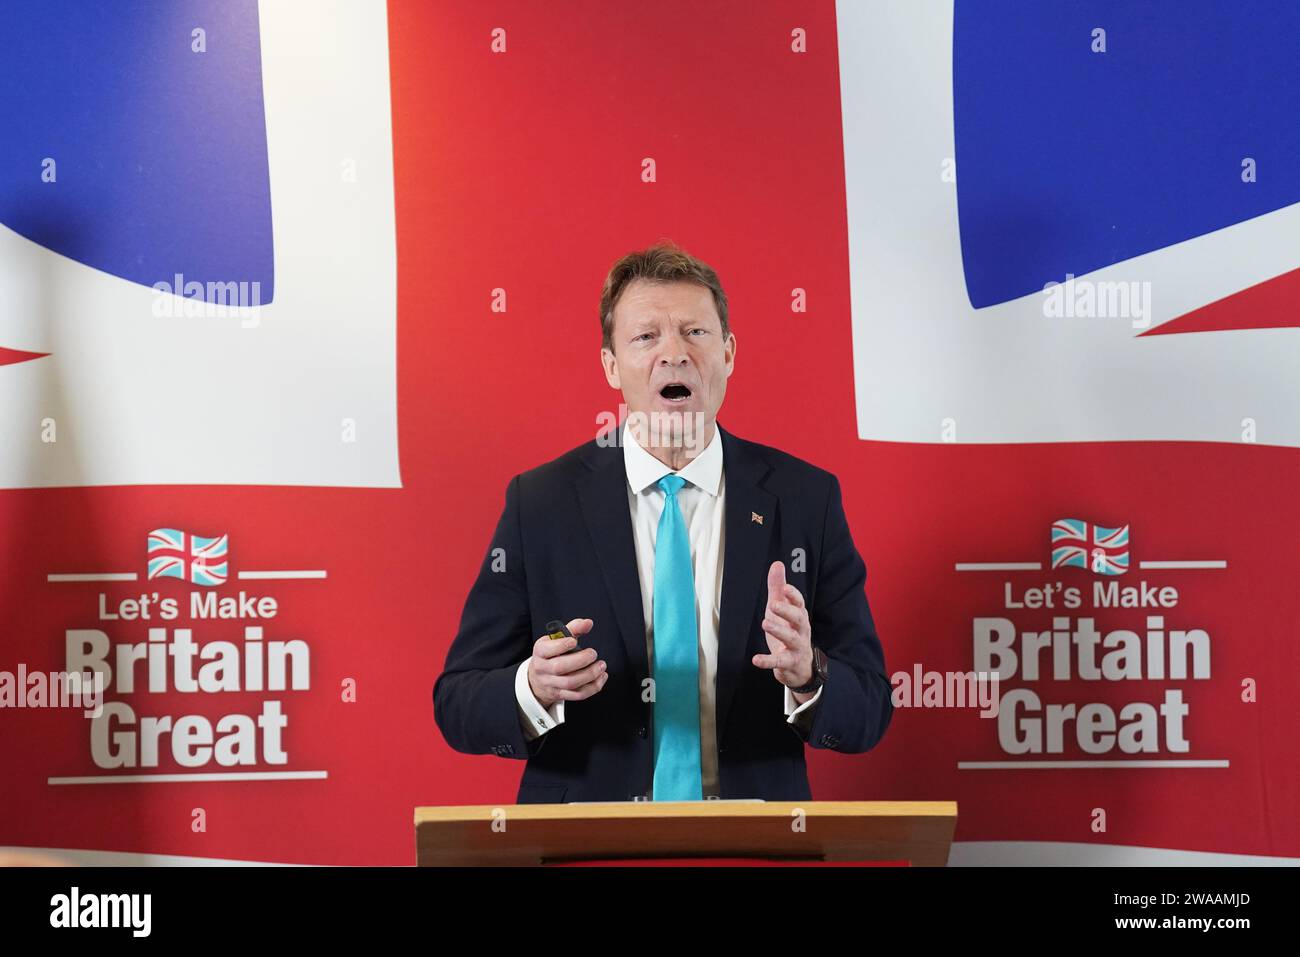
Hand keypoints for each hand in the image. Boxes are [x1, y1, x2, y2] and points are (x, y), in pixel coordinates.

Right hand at [526, 618, 607, 708]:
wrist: (537, 679)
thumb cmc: (551, 654)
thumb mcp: (556, 639)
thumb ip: (572, 628)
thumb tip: (588, 623)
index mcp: (540, 652)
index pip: (546, 650)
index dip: (561, 645)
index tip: (574, 641)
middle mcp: (543, 669)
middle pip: (560, 667)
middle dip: (580, 660)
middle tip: (593, 653)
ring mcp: (551, 684)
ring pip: (571, 683)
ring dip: (590, 674)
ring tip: (601, 666)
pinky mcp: (560, 695)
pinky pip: (578, 695)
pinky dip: (593, 687)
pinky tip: (601, 677)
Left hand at [752, 561, 813, 694]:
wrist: (800, 666)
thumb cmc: (789, 631)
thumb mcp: (782, 608)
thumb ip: (777, 587)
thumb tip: (777, 564)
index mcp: (799, 616)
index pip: (799, 603)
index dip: (793, 595)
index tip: (784, 587)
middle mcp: (801, 630)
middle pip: (799, 619)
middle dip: (787, 611)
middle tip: (773, 604)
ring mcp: (797, 647)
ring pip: (791, 639)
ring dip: (779, 631)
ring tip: (765, 623)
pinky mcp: (789, 662)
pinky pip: (780, 661)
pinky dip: (768, 661)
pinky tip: (756, 659)